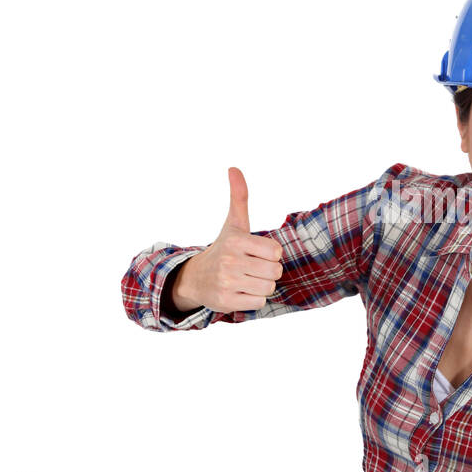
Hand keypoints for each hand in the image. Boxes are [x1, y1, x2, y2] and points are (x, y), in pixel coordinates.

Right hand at [176, 167, 284, 313]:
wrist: (195, 277)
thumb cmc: (223, 248)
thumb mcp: (233, 223)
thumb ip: (239, 196)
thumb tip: (234, 168)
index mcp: (236, 240)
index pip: (276, 251)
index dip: (271, 253)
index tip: (257, 252)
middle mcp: (230, 261)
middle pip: (275, 271)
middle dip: (268, 271)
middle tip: (253, 267)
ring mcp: (227, 282)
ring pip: (268, 288)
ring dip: (262, 286)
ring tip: (247, 279)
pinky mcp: (226, 302)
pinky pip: (259, 303)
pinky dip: (254, 299)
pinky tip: (241, 291)